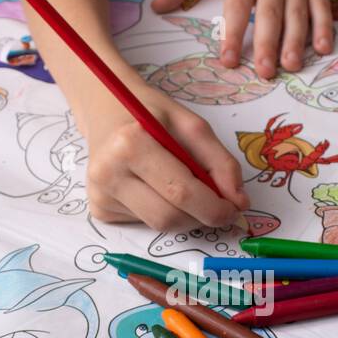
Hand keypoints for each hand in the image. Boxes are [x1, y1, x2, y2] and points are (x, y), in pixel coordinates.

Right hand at [83, 86, 248, 231]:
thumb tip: (238, 202)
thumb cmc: (151, 114)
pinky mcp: (99, 209)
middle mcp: (108, 172)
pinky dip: (162, 212)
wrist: (107, 111)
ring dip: (184, 217)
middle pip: (169, 217)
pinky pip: (144, 223)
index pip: (181, 192)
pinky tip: (154, 188)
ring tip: (185, 191)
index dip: (215, 208)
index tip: (235, 208)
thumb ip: (220, 162)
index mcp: (131, 144)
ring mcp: (99, 194)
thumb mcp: (191, 124)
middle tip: (219, 207)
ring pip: (158, 226)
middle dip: (202, 217)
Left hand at [151, 0, 333, 77]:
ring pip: (298, 15)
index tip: (228, 60)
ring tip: (290, 66)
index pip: (238, 6)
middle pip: (270, 13)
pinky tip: (323, 49)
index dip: (233, 33)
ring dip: (296, 41)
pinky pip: (322, 9)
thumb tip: (157, 6)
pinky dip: (325, 28)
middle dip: (268, 43)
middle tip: (264, 72)